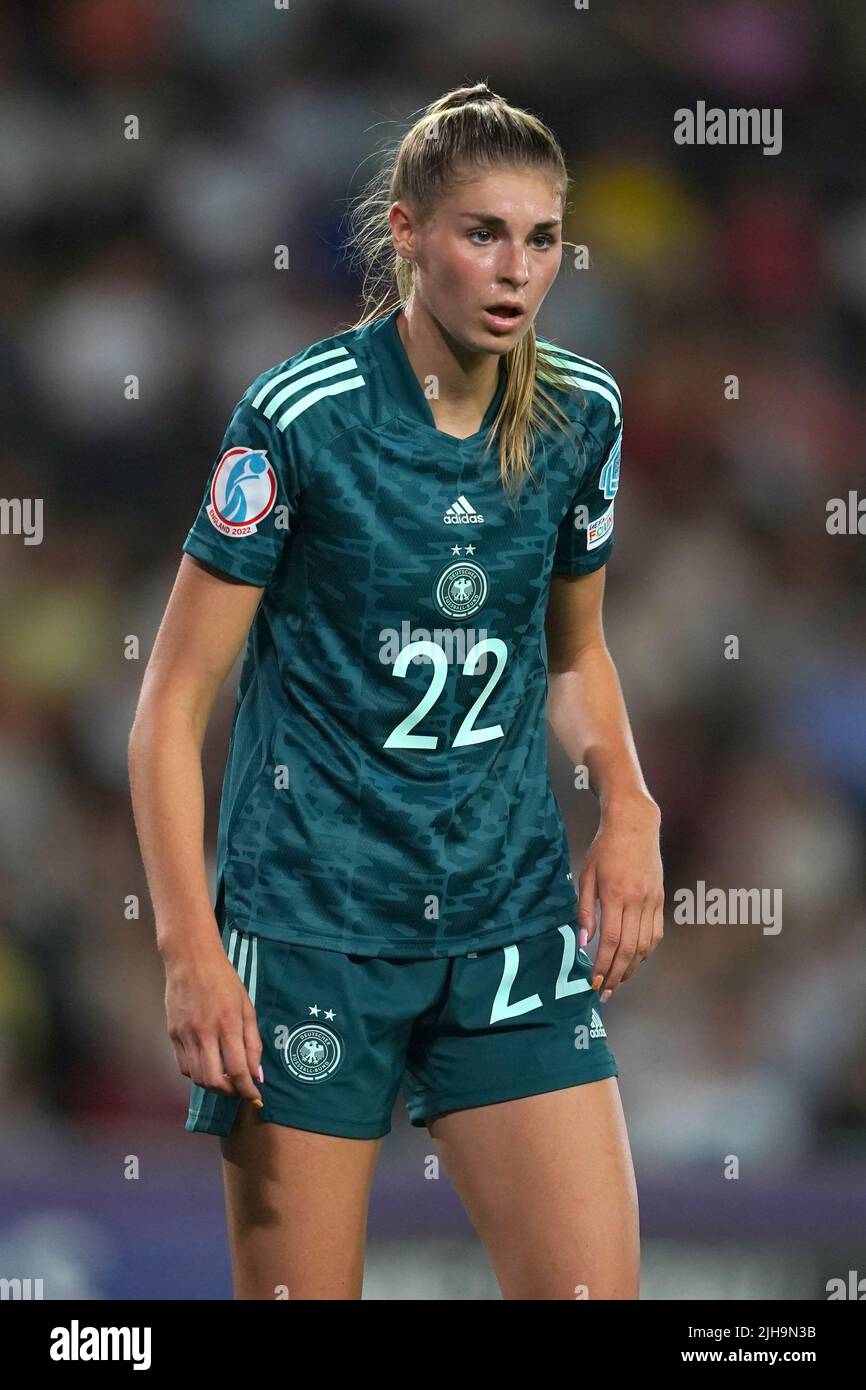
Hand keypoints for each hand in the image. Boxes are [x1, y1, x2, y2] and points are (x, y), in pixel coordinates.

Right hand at [165, 941, 263, 1105]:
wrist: (191, 959)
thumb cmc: (224, 980)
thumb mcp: (246, 1007)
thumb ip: (253, 1042)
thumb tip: (258, 1074)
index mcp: (228, 1024)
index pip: (238, 1070)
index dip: (248, 1090)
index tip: (256, 1097)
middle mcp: (204, 1032)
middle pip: (214, 1081)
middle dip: (230, 1092)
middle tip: (240, 1089)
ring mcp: (185, 1034)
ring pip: (197, 1078)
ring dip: (213, 1086)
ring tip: (226, 1080)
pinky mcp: (172, 1034)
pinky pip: (183, 1066)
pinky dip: (196, 1075)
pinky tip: (208, 1066)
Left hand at [577, 795, 663, 999]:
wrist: (635, 826)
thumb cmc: (605, 849)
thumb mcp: (587, 875)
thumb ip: (585, 910)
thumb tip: (583, 942)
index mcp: (615, 894)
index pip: (611, 941)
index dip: (603, 966)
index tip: (593, 982)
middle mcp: (637, 901)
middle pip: (630, 949)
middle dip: (616, 975)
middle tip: (604, 991)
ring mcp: (652, 901)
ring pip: (645, 945)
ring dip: (632, 968)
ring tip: (617, 981)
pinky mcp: (660, 900)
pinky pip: (655, 933)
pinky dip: (646, 952)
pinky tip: (634, 961)